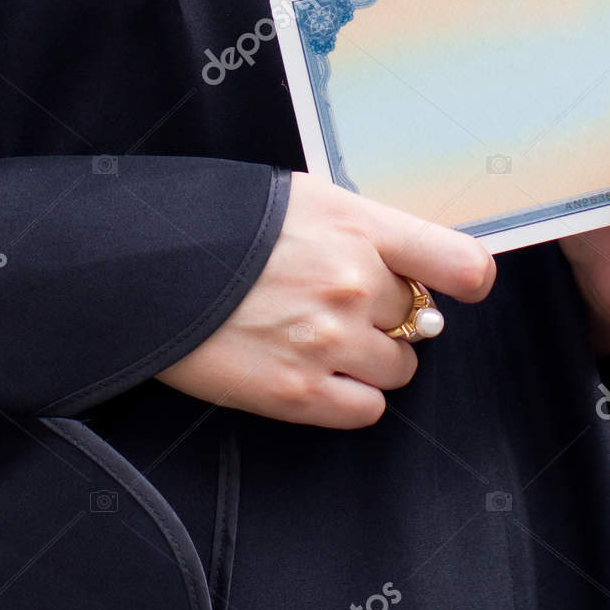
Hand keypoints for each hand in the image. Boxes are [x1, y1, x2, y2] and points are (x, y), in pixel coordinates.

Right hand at [156, 172, 495, 428]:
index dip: (466, 283)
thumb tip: (407, 269)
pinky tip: (313, 373)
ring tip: (321, 340)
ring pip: (399, 368)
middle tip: (339, 308)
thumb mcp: (298, 200)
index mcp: (358, 226)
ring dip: (371, 360)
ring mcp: (329, 341)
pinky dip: (349, 397)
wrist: (143, 270)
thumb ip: (360, 230)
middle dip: (387, 318)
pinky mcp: (300, 393)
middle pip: (419, 321)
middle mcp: (354, 284)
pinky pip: (366, 409)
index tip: (454, 289)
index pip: (462, 265)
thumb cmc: (216, 228)